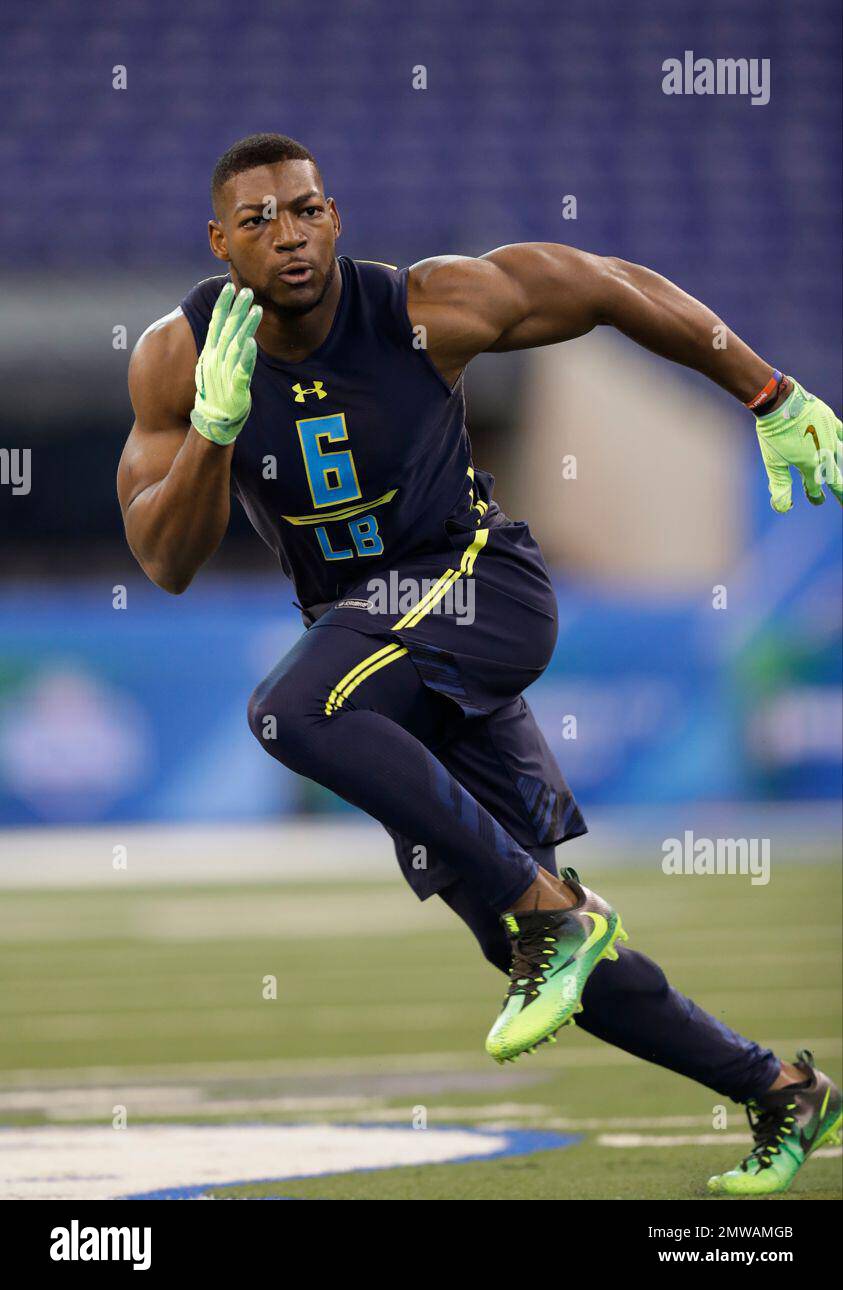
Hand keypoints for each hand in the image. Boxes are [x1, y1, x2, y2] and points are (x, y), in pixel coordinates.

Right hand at [190, 283, 261, 445]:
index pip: (216, 324)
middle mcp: (216, 360)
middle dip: (238, 308)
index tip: (228, 287)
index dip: (222, 305)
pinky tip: (252, 343)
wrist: (212, 424)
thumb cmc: (216, 395)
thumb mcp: (213, 368)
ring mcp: (225, 374)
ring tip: (257, 309)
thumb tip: (224, 332)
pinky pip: (241, 370)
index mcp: (211, 353)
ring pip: (237, 345)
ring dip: (247, 326)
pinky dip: (246, 356)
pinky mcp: (235, 389)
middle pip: (228, 329)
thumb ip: (219, 350)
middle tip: (248, 290)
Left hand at [755, 380, 842, 511]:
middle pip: (836, 478)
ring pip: (842, 457)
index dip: (816, 496)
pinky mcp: (831, 423)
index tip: (816, 500)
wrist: (780, 403)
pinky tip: (842, 448)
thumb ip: (780, 486)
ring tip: (842, 482)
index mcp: (811, 466)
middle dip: (840, 492)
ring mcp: (830, 437)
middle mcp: (825, 454)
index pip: (816, 488)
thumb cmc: (774, 434)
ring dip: (841, 471)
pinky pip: (842, 434)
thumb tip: (782, 509)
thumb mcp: (773, 463)